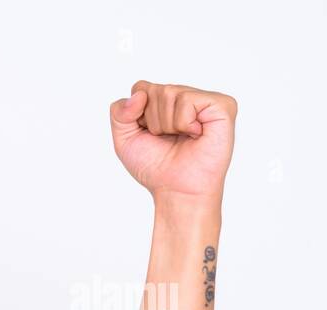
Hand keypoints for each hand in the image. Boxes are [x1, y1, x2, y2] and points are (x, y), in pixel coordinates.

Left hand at [109, 81, 236, 203]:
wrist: (176, 189)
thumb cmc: (155, 167)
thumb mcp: (125, 139)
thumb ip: (119, 112)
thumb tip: (139, 94)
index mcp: (166, 102)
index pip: (140, 87)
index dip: (136, 115)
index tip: (148, 134)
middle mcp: (186, 97)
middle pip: (153, 90)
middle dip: (152, 121)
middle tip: (167, 139)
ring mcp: (205, 100)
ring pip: (169, 92)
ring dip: (167, 124)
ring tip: (182, 137)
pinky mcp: (222, 105)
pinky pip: (188, 101)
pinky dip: (183, 123)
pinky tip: (196, 134)